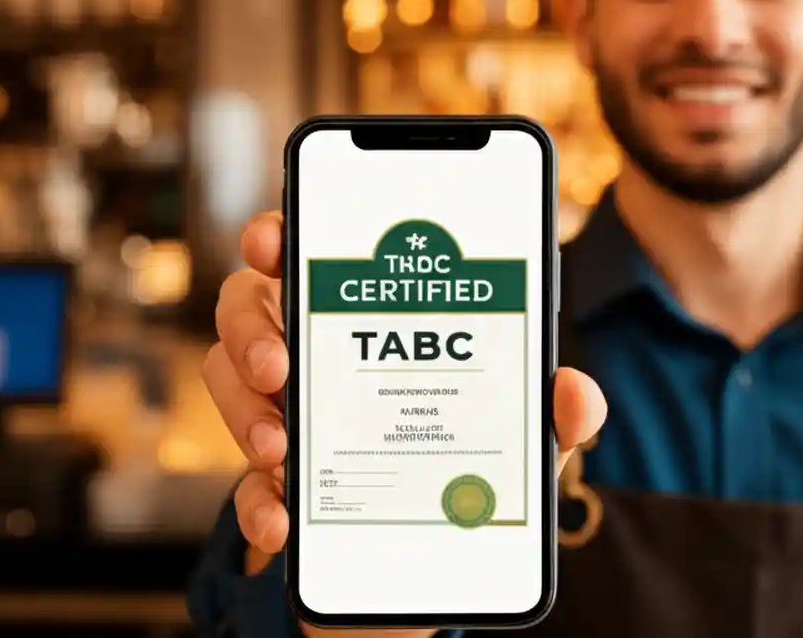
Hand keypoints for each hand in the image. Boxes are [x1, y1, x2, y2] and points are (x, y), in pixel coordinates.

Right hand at [203, 210, 607, 636]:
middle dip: (251, 329)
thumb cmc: (480, 477)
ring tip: (282, 448)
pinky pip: (243, 486)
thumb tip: (574, 392)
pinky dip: (256, 504)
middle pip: (249, 309)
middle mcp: (321, 357)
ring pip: (228, 384)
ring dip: (244, 412)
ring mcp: (290, 419)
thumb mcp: (527, 441)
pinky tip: (284, 520)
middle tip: (281, 366)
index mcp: (374, 322)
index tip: (272, 242)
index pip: (314, 256)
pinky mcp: (277, 489)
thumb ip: (554, 414)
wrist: (442, 567)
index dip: (280, 236)